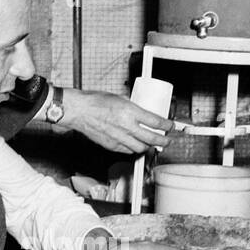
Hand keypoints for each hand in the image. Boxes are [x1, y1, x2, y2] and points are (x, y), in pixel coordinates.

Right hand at [58, 88, 176, 153]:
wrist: (80, 111)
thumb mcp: (120, 98)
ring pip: (141, 148)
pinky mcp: (112, 145)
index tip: (170, 125)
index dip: (167, 126)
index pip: (156, 122)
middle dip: (163, 141)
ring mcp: (119, 138)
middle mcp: (127, 127)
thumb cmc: (96, 101)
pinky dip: (134, 149)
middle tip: (167, 140)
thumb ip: (132, 107)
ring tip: (152, 144)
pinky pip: (128, 151)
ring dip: (149, 147)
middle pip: (152, 139)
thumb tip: (142, 111)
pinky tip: (136, 145)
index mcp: (130, 112)